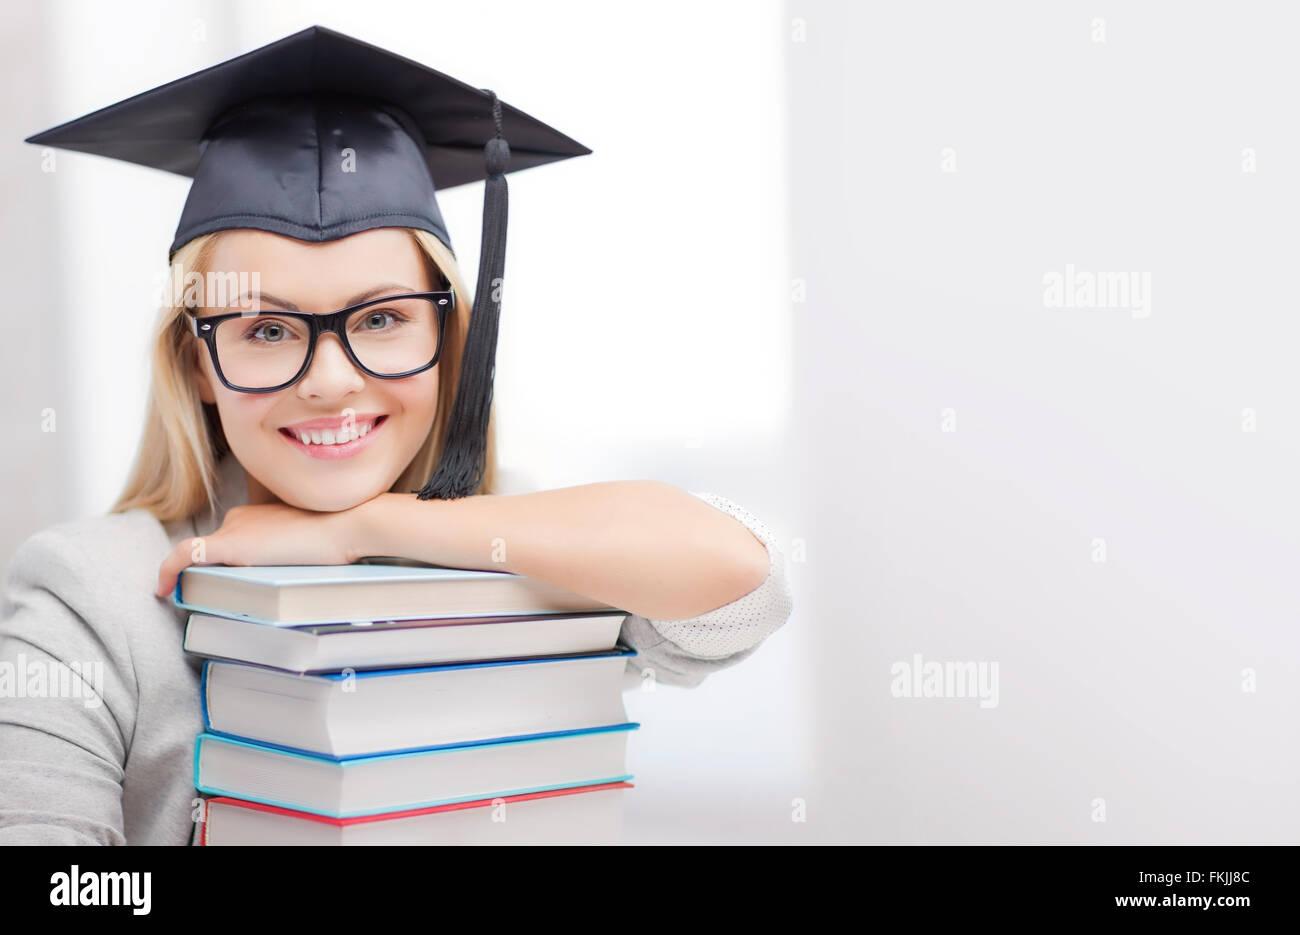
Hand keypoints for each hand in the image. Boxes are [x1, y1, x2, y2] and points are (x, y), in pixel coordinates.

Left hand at [154, 501, 366, 598]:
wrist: (346, 527)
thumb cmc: (339, 538)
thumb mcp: (314, 543)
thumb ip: (294, 553)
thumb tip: (292, 577)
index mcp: (260, 514)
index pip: (237, 541)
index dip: (234, 563)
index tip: (237, 581)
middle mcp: (241, 516)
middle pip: (221, 552)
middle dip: (222, 575)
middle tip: (235, 599)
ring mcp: (234, 530)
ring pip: (207, 559)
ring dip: (206, 579)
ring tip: (215, 600)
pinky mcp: (229, 545)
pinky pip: (184, 556)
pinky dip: (169, 571)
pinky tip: (163, 590)